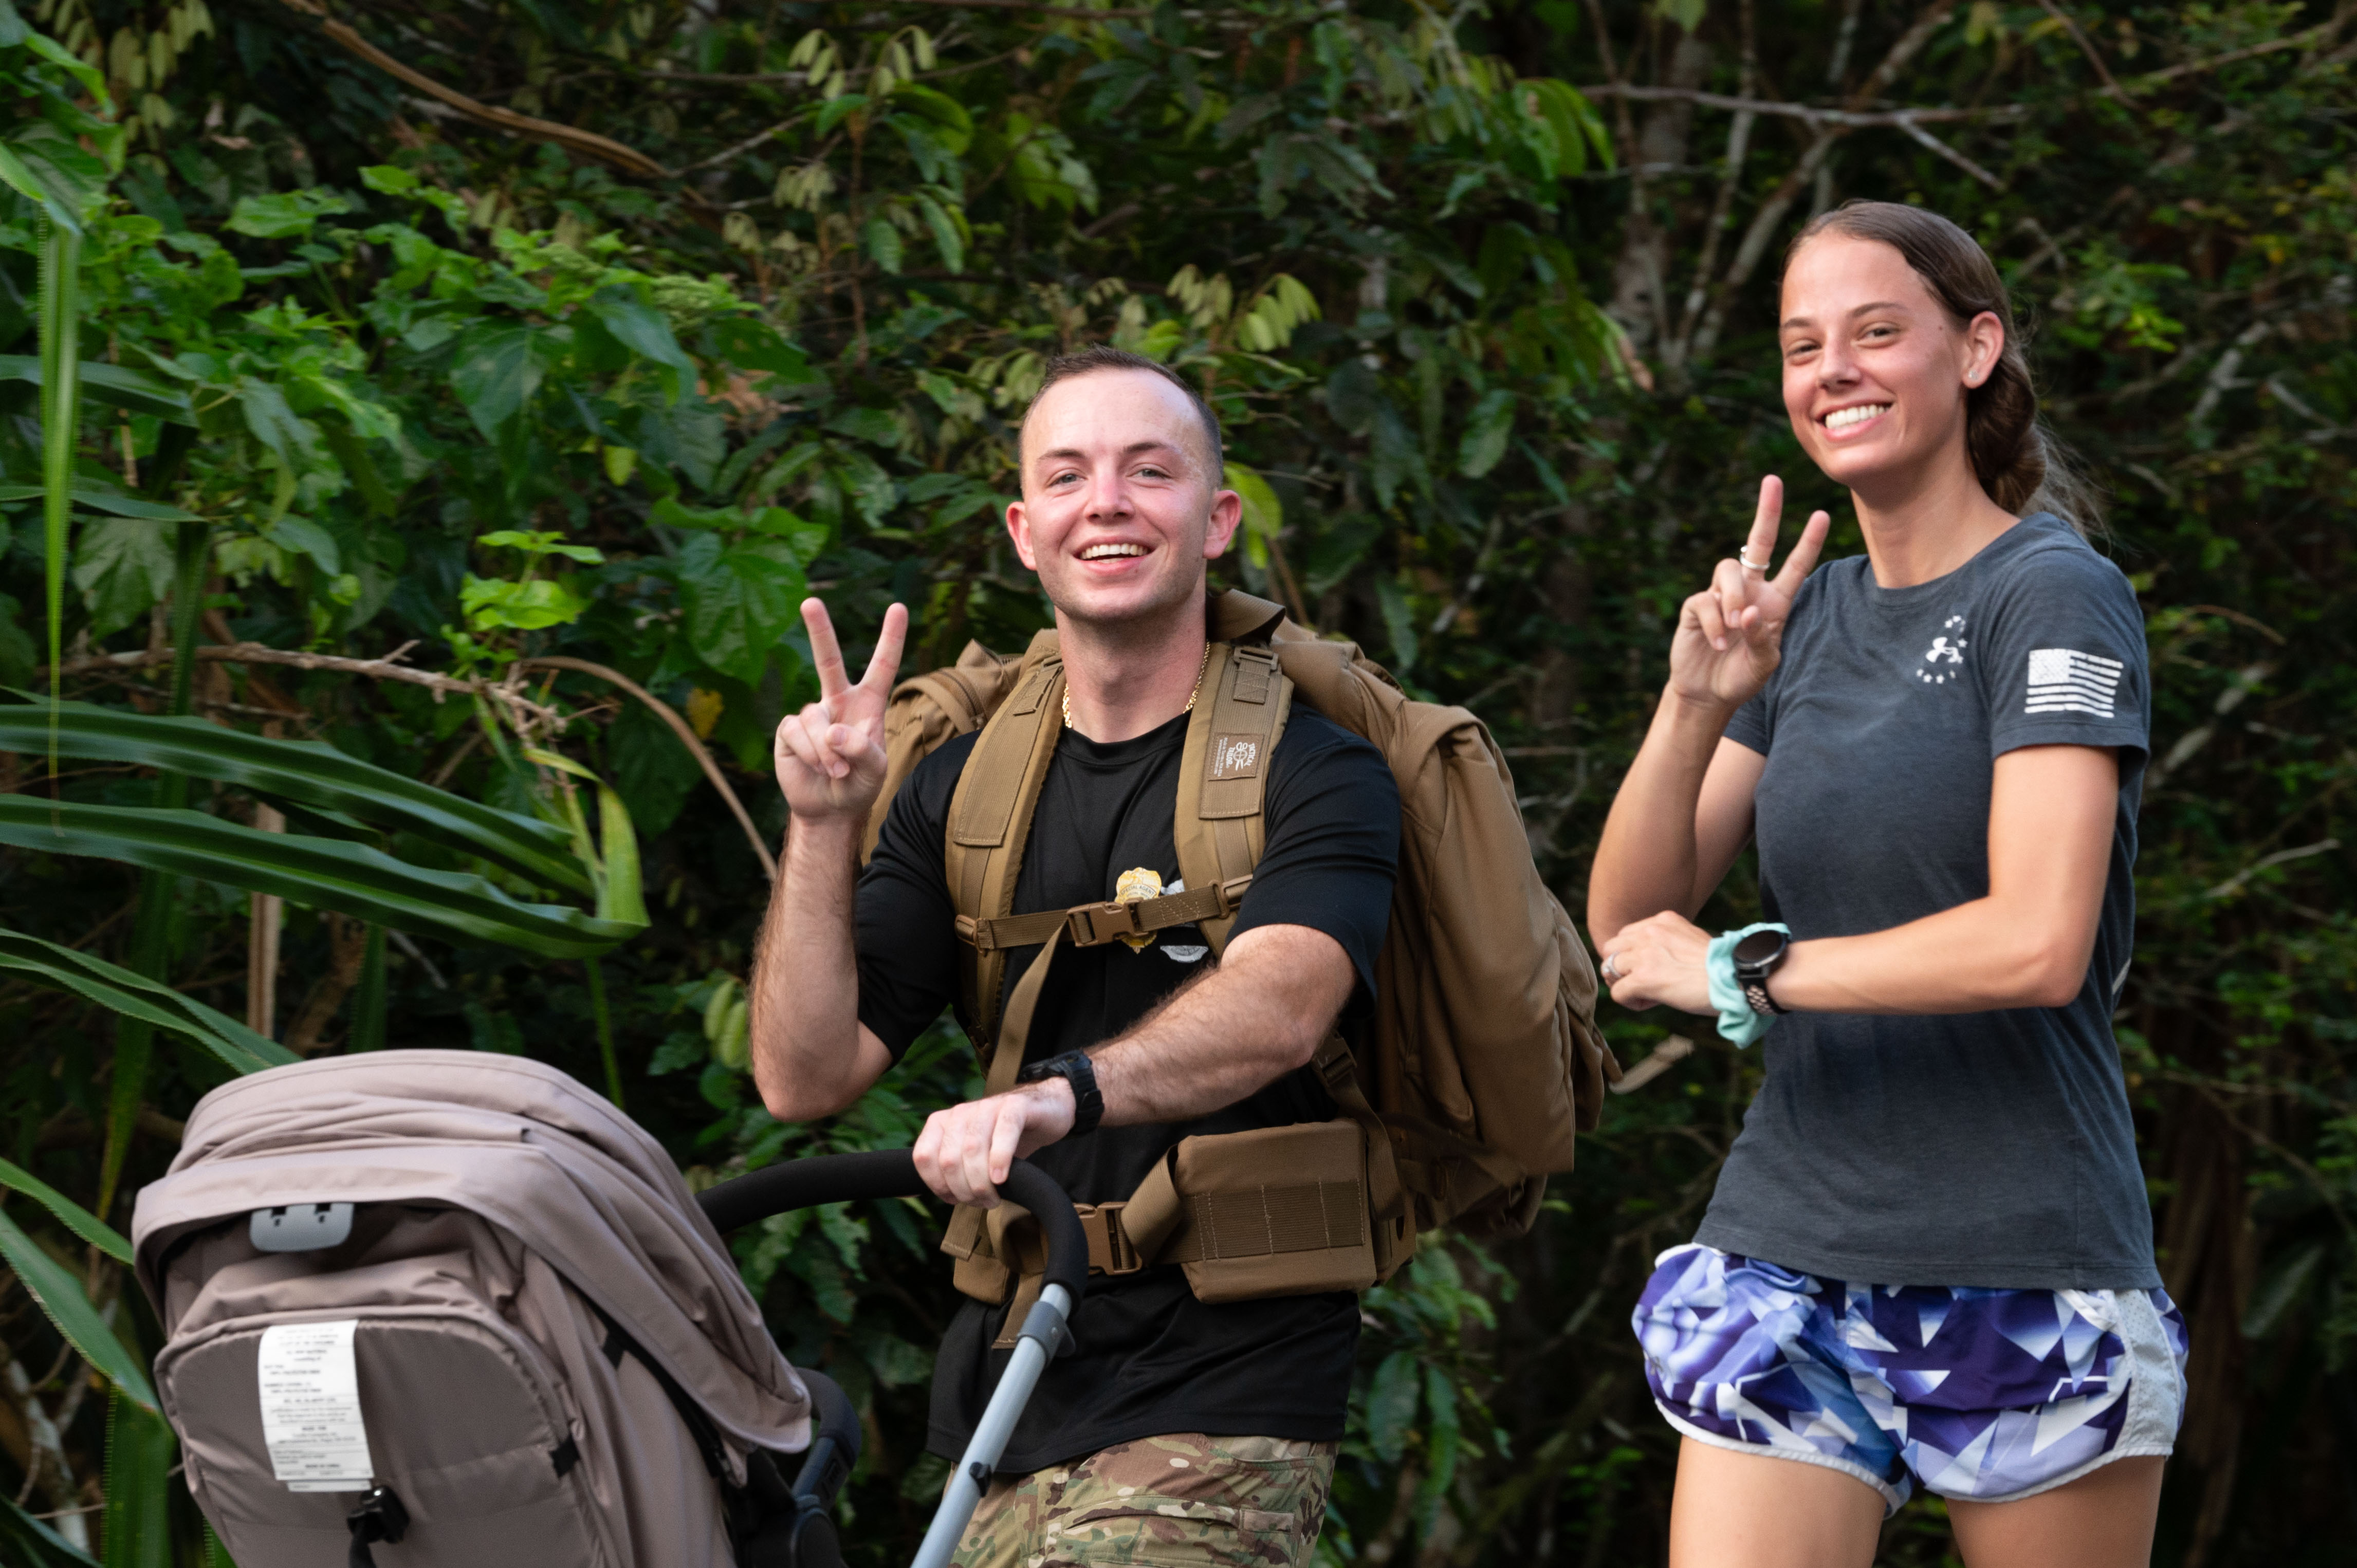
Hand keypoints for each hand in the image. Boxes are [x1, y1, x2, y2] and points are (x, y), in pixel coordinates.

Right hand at [773, 599, 907, 824]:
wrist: (830, 808)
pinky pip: (797, 732)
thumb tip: (834, 730)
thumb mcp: (876, 770)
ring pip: (815, 718)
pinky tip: (819, 767)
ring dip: (827, 750)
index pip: (882, 666)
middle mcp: (838, 701)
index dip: (891, 638)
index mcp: (868, 704)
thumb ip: (863, 749)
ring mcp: (812, 715)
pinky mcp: (789, 731)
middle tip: (810, 601)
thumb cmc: (860, 785)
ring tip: (837, 771)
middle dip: (819, 630)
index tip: (899, 607)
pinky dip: (811, 752)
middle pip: (828, 660)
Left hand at [911, 1079, 1075, 1206]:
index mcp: (942, 1123)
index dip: (937, 1186)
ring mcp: (988, 1107)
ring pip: (973, 1148)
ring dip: (981, 1182)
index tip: (955, 1200)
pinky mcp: (1016, 1106)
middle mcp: (960, 1112)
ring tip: (994, 1197)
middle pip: (949, 1159)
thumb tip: (918, 1195)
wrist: (1045, 1112)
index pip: (923, 1158)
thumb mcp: (972, 1156)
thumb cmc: (1005, 1141)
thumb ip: (950, 1170)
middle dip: (964, 1189)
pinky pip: (1004, 1132)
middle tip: (982, 1202)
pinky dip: (1000, 1159)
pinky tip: (1001, 1177)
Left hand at [1599, 911, 1715, 1015]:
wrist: (1735, 979)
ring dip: (1624, 984)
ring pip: (1609, 968)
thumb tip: (1651, 962)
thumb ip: (1667, 943)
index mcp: (1663, 921)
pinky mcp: (1643, 978)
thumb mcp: (1690, 940)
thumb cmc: (1720, 967)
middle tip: (1640, 982)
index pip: (1627, 935)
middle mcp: (1650, 932)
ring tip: (1647, 993)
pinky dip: (1630, 1002)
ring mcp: (1645, 954)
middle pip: (1611, 948)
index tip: (1654, 968)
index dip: (1634, 955)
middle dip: (1620, 967)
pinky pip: (1617, 992)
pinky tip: (1650, 1003)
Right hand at [1667, 476, 1829, 713]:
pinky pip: (1706, 601)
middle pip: (1759, 542)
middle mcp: (1749, 591)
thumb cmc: (1741, 677)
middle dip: (1767, 511)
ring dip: (1733, 596)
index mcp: (1775, 602)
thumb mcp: (1765, 663)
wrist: (1707, 693)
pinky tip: (1718, 644)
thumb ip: (1762, 639)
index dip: (1808, 542)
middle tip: (1773, 481)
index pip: (1795, 566)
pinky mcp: (1696, 607)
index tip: (1823, 515)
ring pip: (1728, 570)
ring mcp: (1721, 596)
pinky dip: (1715, 623)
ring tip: (1736, 625)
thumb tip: (1748, 612)